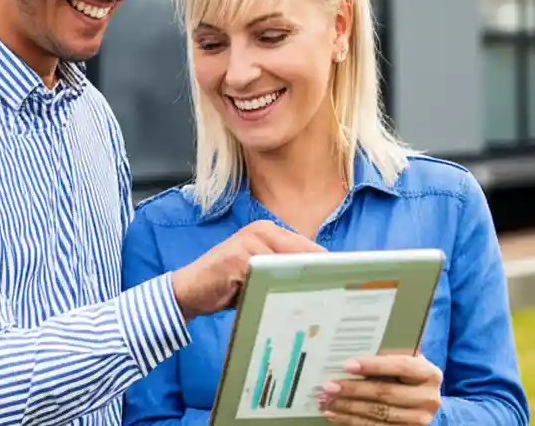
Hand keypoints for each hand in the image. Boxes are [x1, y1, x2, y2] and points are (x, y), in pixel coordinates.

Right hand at [170, 220, 323, 319]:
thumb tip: (322, 281)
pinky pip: (267, 275)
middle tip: (338, 293)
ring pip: (288, 264)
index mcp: (269, 231)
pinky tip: (289, 304)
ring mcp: (249, 242)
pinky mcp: (239, 258)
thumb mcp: (259, 273)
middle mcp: (261, 230)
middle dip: (319, 273)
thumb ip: (283, 270)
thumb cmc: (227, 284)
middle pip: (303, 252)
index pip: (308, 247)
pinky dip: (278, 290)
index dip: (326, 265)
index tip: (345, 282)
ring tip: (318, 302)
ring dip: (301, 283)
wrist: (189, 290)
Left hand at [317, 354, 442, 424]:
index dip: (373, 365)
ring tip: (326, 400)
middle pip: (386, 393)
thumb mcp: (406, 363)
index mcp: (429, 373)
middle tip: (329, 385)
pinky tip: (334, 414)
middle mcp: (428, 398)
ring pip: (378, 413)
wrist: (424, 402)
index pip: (400, 366)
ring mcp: (419, 419)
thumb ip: (388, 356)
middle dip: (353, 389)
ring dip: (347, 407)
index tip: (347, 365)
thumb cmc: (408, 376)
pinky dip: (351, 421)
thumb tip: (352, 353)